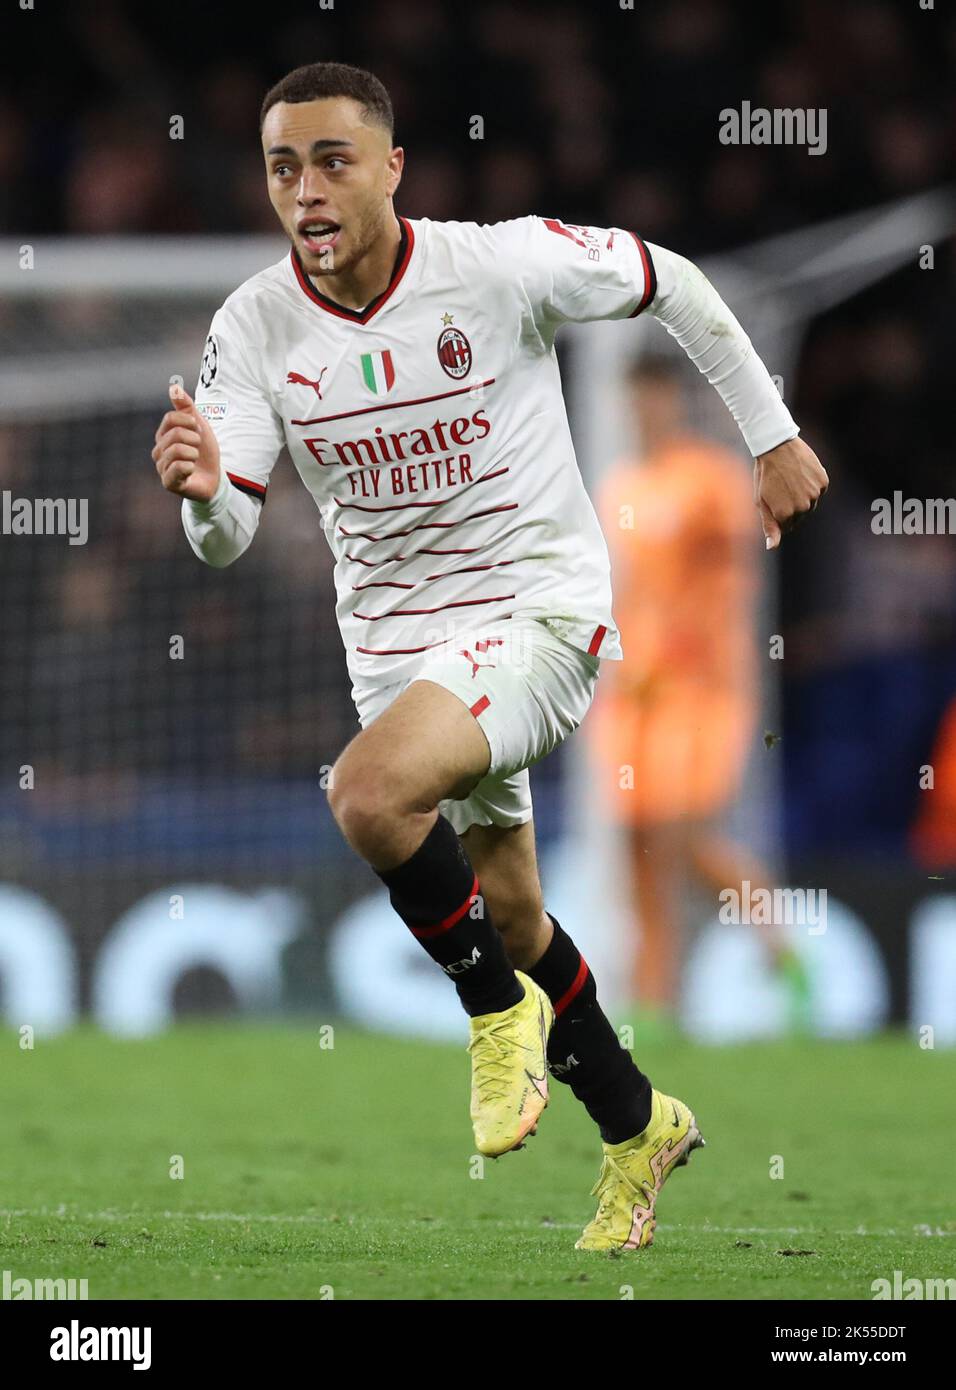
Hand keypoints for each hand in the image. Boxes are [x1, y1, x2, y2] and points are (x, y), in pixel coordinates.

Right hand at [152, 383, 221, 501]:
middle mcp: (158, 450)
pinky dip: (190, 467)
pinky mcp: (168, 483)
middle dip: (195, 439)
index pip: (171, 418)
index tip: (198, 430)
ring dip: (194, 454)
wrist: (214, 478)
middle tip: (198, 448)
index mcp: (163, 435)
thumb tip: (174, 386)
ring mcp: (162, 467)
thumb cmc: (204, 452)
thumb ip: (186, 406)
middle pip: (175, 434)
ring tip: (194, 460)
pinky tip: (191, 471)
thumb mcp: (199, 425)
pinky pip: (178, 468)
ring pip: (177, 450)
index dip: (190, 421)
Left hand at [754, 437, 827, 549]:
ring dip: (802, 495)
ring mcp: (814, 495)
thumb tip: (772, 547)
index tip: (773, 499)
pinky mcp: (823, 482)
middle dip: (791, 506)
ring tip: (791, 480)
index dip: (779, 513)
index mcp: (785, 515)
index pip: (787, 525)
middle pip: (800, 516)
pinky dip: (812, 484)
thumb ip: (769, 526)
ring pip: (810, 503)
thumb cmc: (765, 475)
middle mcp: (803, 508)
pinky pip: (819, 489)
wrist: (776, 446)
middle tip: (781, 488)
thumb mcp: (761, 501)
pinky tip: (801, 473)